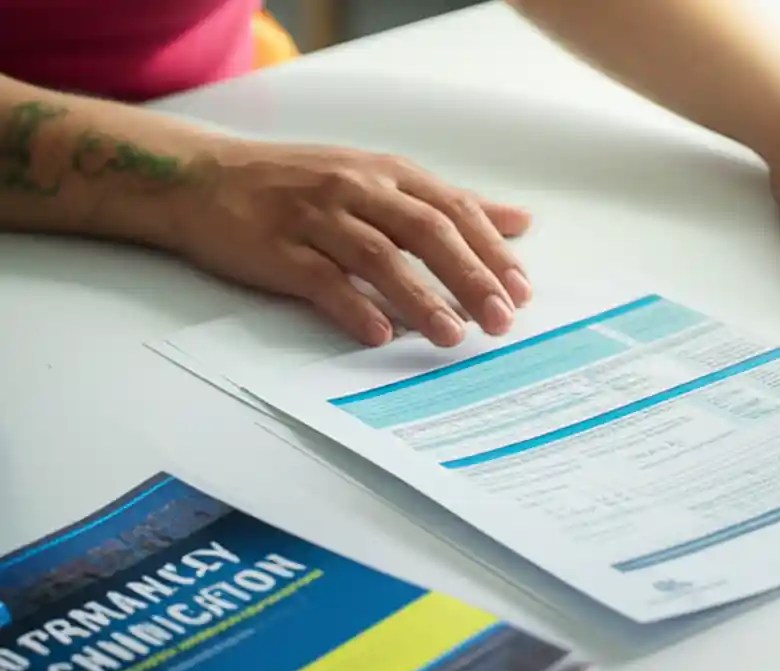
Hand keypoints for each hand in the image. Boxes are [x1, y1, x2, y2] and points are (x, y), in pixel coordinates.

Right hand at [170, 140, 533, 346]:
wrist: (204, 177)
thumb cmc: (301, 183)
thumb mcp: (379, 180)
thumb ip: (447, 203)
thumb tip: (518, 222)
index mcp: (387, 173)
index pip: (454, 209)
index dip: (491, 250)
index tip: (521, 290)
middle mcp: (356, 189)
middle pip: (426, 231)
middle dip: (469, 277)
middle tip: (502, 320)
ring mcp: (314, 218)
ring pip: (378, 256)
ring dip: (421, 298)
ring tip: (453, 335)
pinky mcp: (276, 248)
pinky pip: (321, 279)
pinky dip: (353, 306)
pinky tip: (380, 333)